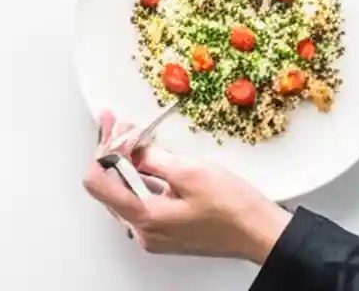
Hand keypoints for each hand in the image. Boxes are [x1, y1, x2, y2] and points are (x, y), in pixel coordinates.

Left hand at [82, 110, 291, 263]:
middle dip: (113, 151)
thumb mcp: (190, 172)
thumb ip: (152, 160)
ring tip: (132, 135)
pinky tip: (148, 157)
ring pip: (126, 191)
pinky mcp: (166, 230)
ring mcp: (154, 233)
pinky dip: (142, 176)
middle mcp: (144, 231)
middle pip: (110, 186)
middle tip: (120, 124)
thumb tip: (131, 149)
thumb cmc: (233, 209)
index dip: (103, 152)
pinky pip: (143, 199)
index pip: (98, 184)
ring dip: (127, 162)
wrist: (260, 233)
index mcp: (146, 218)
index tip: (113, 130)